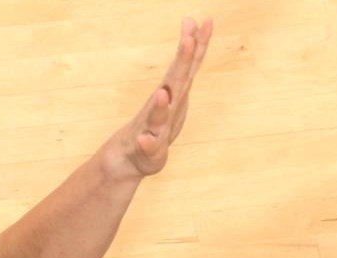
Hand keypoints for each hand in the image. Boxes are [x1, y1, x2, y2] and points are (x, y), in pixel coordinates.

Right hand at [106, 18, 212, 179]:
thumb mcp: (177, 95)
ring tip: (162, 95)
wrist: (130, 157)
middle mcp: (163, 105)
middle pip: (175, 82)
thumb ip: (186, 66)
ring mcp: (153, 126)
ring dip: (160, 105)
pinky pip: (147, 145)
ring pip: (158, 115)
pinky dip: (146, 141)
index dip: (198, 44)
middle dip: (182, 63)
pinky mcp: (148, 149)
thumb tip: (193, 28)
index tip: (207, 21)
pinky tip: (144, 139)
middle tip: (188, 40)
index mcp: (174, 93)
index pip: (188, 65)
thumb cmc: (157, 124)